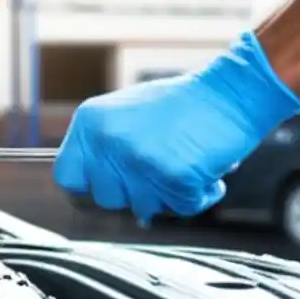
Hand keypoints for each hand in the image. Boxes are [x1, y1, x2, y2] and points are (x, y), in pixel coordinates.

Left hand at [54, 31, 299, 221]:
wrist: (233, 91)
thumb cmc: (184, 104)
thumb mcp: (125, 115)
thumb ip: (104, 151)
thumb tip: (93, 196)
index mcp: (90, 123)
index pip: (66, 176)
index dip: (86, 189)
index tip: (107, 188)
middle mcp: (108, 142)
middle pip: (105, 199)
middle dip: (134, 192)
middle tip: (161, 167)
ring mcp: (139, 161)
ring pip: (143, 208)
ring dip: (168, 194)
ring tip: (185, 160)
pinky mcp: (173, 177)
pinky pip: (182, 208)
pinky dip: (200, 195)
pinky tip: (207, 169)